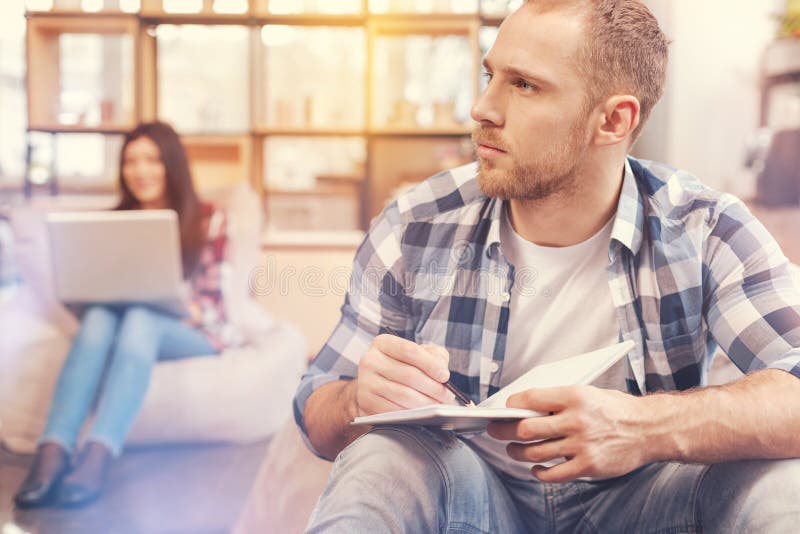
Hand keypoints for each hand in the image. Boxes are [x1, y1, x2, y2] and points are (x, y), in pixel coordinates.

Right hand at [355, 334, 455, 416]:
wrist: (377, 386)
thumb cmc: (403, 367)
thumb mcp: (419, 354)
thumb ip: (434, 357)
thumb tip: (442, 373)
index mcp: (383, 343)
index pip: (410, 351)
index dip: (430, 364)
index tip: (445, 376)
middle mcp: (370, 360)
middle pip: (408, 375)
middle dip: (433, 388)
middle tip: (447, 396)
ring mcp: (365, 382)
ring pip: (403, 395)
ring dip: (426, 403)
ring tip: (438, 406)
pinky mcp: (365, 403)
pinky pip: (393, 411)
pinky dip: (411, 414)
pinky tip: (422, 414)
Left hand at [486, 385, 648, 481]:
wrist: (650, 429)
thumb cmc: (616, 409)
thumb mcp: (588, 392)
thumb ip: (559, 400)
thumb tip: (526, 407)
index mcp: (575, 396)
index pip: (531, 399)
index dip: (511, 405)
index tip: (505, 409)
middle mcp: (576, 420)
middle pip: (526, 429)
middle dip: (503, 430)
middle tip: (495, 430)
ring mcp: (581, 445)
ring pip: (534, 453)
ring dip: (517, 453)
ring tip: (513, 450)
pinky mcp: (588, 466)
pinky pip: (553, 474)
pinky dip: (538, 473)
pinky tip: (535, 469)